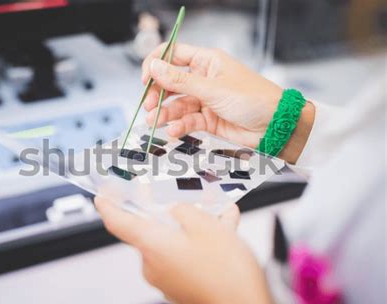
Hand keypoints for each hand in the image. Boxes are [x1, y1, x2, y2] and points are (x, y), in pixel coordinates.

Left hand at [95, 197, 275, 303]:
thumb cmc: (227, 275)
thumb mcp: (207, 226)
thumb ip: (185, 211)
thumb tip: (177, 210)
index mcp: (152, 246)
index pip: (118, 222)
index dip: (108, 206)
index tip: (103, 197)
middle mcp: (153, 265)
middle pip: (154, 230)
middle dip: (173, 214)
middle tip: (188, 199)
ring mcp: (167, 280)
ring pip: (175, 243)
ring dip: (194, 228)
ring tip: (220, 217)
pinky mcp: (181, 288)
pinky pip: (185, 258)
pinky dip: (199, 245)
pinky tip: (223, 234)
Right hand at [142, 43, 314, 162]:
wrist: (275, 126)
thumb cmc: (251, 99)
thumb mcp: (213, 89)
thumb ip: (181, 81)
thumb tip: (154, 66)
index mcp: (207, 62)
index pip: (174, 54)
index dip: (157, 64)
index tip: (146, 78)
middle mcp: (204, 79)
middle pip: (171, 82)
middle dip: (158, 94)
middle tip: (148, 106)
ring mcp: (205, 100)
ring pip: (177, 104)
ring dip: (164, 113)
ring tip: (155, 121)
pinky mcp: (207, 120)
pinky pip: (187, 120)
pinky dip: (179, 126)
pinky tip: (174, 131)